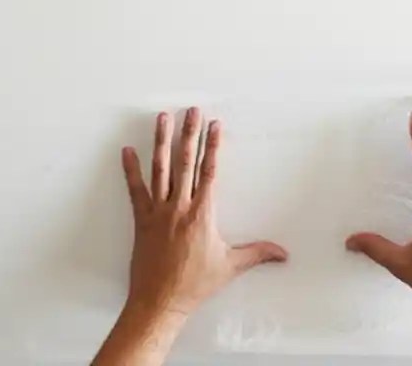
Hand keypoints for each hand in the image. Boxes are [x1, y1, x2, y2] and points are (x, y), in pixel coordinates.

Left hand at [93, 108, 286, 365]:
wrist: (160, 301)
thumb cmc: (195, 284)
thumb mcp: (230, 266)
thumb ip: (257, 254)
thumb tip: (283, 253)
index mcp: (202, 213)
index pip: (209, 171)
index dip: (213, 146)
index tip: (215, 125)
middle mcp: (179, 206)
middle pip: (185, 161)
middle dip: (189, 133)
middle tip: (191, 110)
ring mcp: (158, 212)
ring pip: (160, 169)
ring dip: (161, 141)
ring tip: (162, 118)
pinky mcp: (141, 220)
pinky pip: (135, 189)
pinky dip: (131, 169)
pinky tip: (127, 151)